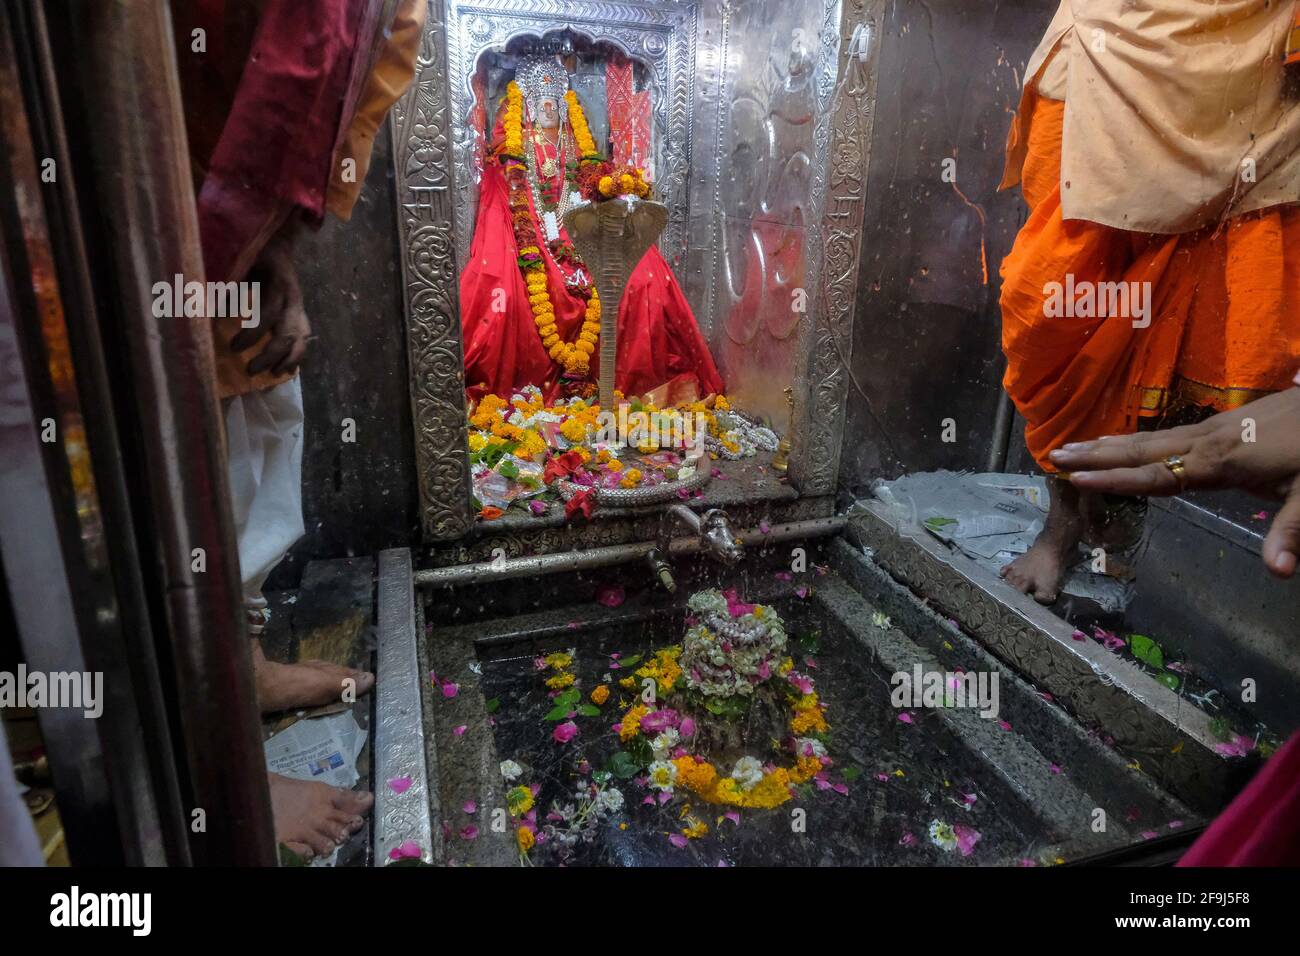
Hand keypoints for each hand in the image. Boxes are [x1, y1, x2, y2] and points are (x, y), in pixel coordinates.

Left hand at [230, 225, 310, 375]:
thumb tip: (205, 308)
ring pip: (301, 337)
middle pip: (287, 332)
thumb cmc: (250, 251)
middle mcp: (293, 296)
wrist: (275, 240)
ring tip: (271, 374)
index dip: (252, 333)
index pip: (268, 313)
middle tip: (249, 369)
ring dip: (286, 359)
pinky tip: (284, 369)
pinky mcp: (299, 312)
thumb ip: (224, 282)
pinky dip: (295, 355)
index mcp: (278, 281)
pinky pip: (303, 337)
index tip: (232, 347)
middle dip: (269, 354)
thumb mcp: (237, 261)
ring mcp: (299, 305)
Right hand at [1048, 387, 1299, 577]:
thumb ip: (1291, 530)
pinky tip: (1123, 442)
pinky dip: (1134, 439)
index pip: (1157, 474)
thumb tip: (1277, 572)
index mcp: (1221, 461)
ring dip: (1108, 444)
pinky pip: (1166, 434)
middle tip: (1054, 455)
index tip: (1077, 477)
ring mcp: (1213, 430)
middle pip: (1142, 450)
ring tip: (1071, 445)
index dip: (1116, 478)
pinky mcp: (1223, 425)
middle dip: (1096, 454)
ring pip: (1150, 439)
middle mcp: (1207, 442)